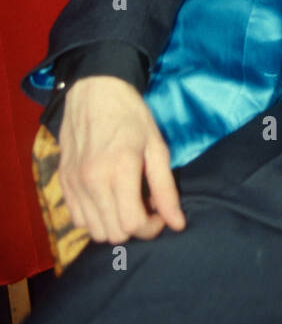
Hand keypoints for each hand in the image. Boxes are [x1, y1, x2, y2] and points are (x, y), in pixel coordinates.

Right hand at [58, 76, 184, 243]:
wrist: (95, 90)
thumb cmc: (131, 114)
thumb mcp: (156, 146)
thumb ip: (166, 188)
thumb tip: (177, 224)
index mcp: (119, 170)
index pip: (132, 224)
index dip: (151, 227)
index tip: (159, 213)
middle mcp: (92, 181)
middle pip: (113, 234)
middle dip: (135, 227)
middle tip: (145, 206)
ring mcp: (74, 183)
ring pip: (94, 231)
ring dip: (114, 224)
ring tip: (126, 202)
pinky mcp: (63, 182)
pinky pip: (77, 219)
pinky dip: (95, 218)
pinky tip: (108, 199)